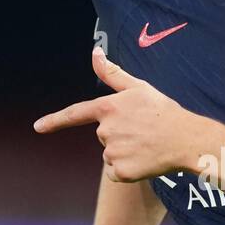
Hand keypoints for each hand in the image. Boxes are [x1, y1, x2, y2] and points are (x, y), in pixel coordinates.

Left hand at [34, 46, 196, 181]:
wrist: (186, 140)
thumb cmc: (164, 112)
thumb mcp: (138, 88)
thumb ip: (112, 73)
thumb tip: (95, 51)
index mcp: (108, 108)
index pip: (75, 114)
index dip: (54, 121)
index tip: (38, 127)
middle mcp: (105, 131)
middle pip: (103, 136)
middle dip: (120, 135)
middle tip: (144, 131)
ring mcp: (112, 152)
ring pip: (111, 155)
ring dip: (125, 153)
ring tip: (147, 145)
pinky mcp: (120, 172)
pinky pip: (117, 172)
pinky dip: (129, 170)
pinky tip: (145, 161)